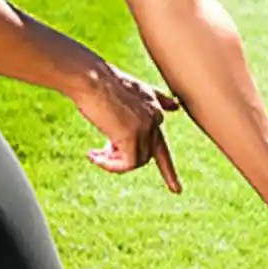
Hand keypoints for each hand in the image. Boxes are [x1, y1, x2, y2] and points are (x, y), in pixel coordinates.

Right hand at [73, 65, 182, 192]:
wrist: (90, 78)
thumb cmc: (103, 83)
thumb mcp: (133, 89)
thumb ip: (155, 100)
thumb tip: (176, 107)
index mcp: (155, 108)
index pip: (162, 144)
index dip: (167, 170)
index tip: (176, 190)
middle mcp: (155, 117)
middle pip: (145, 155)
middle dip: (122, 158)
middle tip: (99, 152)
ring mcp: (146, 127)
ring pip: (136, 162)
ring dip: (113, 162)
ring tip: (95, 152)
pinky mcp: (132, 135)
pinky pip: (127, 164)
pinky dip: (110, 165)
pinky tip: (94, 155)